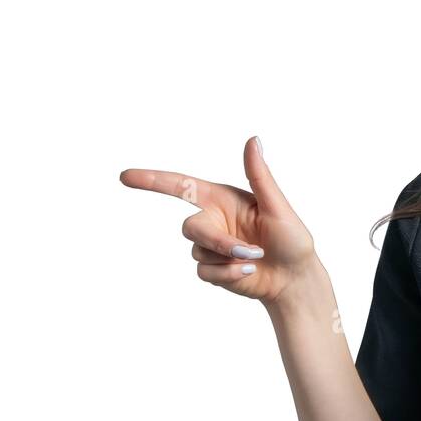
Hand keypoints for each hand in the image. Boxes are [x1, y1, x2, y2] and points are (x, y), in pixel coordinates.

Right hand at [119, 135, 317, 306]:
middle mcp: (213, 220)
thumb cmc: (293, 239)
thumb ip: (259, 176)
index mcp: (222, 199)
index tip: (126, 176)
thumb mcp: (277, 206)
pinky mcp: (212, 269)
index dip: (152, 180)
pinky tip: (250, 273)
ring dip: (228, 259)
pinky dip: (228, 275)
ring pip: (197, 251)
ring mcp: (211, 246)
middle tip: (250, 250)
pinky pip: (204, 272)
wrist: (295, 280)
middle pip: (190, 227)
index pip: (181, 186)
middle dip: (217, 241)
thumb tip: (253, 140)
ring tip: (256, 259)